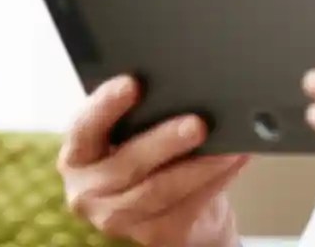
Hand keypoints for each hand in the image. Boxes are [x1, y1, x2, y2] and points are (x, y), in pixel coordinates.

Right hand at [58, 76, 250, 246]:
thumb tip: (188, 88)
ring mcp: (117, 217)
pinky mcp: (152, 235)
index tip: (133, 83)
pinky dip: (216, 179)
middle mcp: (89, 189)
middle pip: (128, 163)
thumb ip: (149, 114)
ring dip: (201, 166)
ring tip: (228, 147)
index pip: (86, 127)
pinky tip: (234, 160)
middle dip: (166, 141)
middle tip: (197, 124)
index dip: (107, 104)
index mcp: (80, 154)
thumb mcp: (141, 133)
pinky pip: (187, 205)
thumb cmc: (158, 159)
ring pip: (160, 189)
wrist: (181, 210)